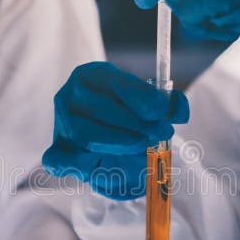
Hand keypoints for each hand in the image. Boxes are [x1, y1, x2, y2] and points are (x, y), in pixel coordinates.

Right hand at [42, 62, 188, 199]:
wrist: (102, 133)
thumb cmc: (123, 114)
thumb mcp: (144, 102)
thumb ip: (165, 104)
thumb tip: (180, 109)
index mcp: (90, 75)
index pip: (118, 84)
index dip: (145, 100)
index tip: (165, 113)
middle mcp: (69, 96)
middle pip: (104, 110)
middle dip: (140, 124)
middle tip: (162, 132)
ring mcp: (61, 125)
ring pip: (90, 136)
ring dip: (124, 143)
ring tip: (145, 145)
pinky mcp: (58, 152)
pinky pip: (62, 161)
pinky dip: (82, 164)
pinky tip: (103, 164)